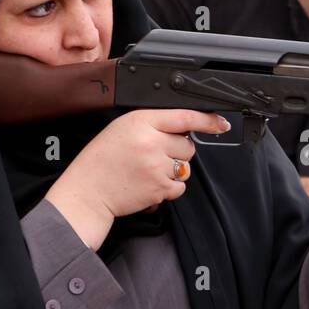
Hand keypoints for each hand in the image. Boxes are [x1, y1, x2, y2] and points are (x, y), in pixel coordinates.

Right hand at [45, 109, 229, 249]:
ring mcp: (156, 165)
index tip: (221, 123)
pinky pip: (180, 186)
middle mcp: (151, 141)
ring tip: (147, 171)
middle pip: (188, 145)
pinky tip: (149, 184)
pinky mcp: (160, 187)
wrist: (88, 192)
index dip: (207, 120)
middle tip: (153, 156)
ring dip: (173, 171)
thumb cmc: (101, 161)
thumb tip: (185, 128)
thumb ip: (151, 124)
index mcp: (140, 121)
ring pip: (186, 167)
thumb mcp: (122, 129)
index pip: (184, 116)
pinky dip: (169, 188)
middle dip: (177, 152)